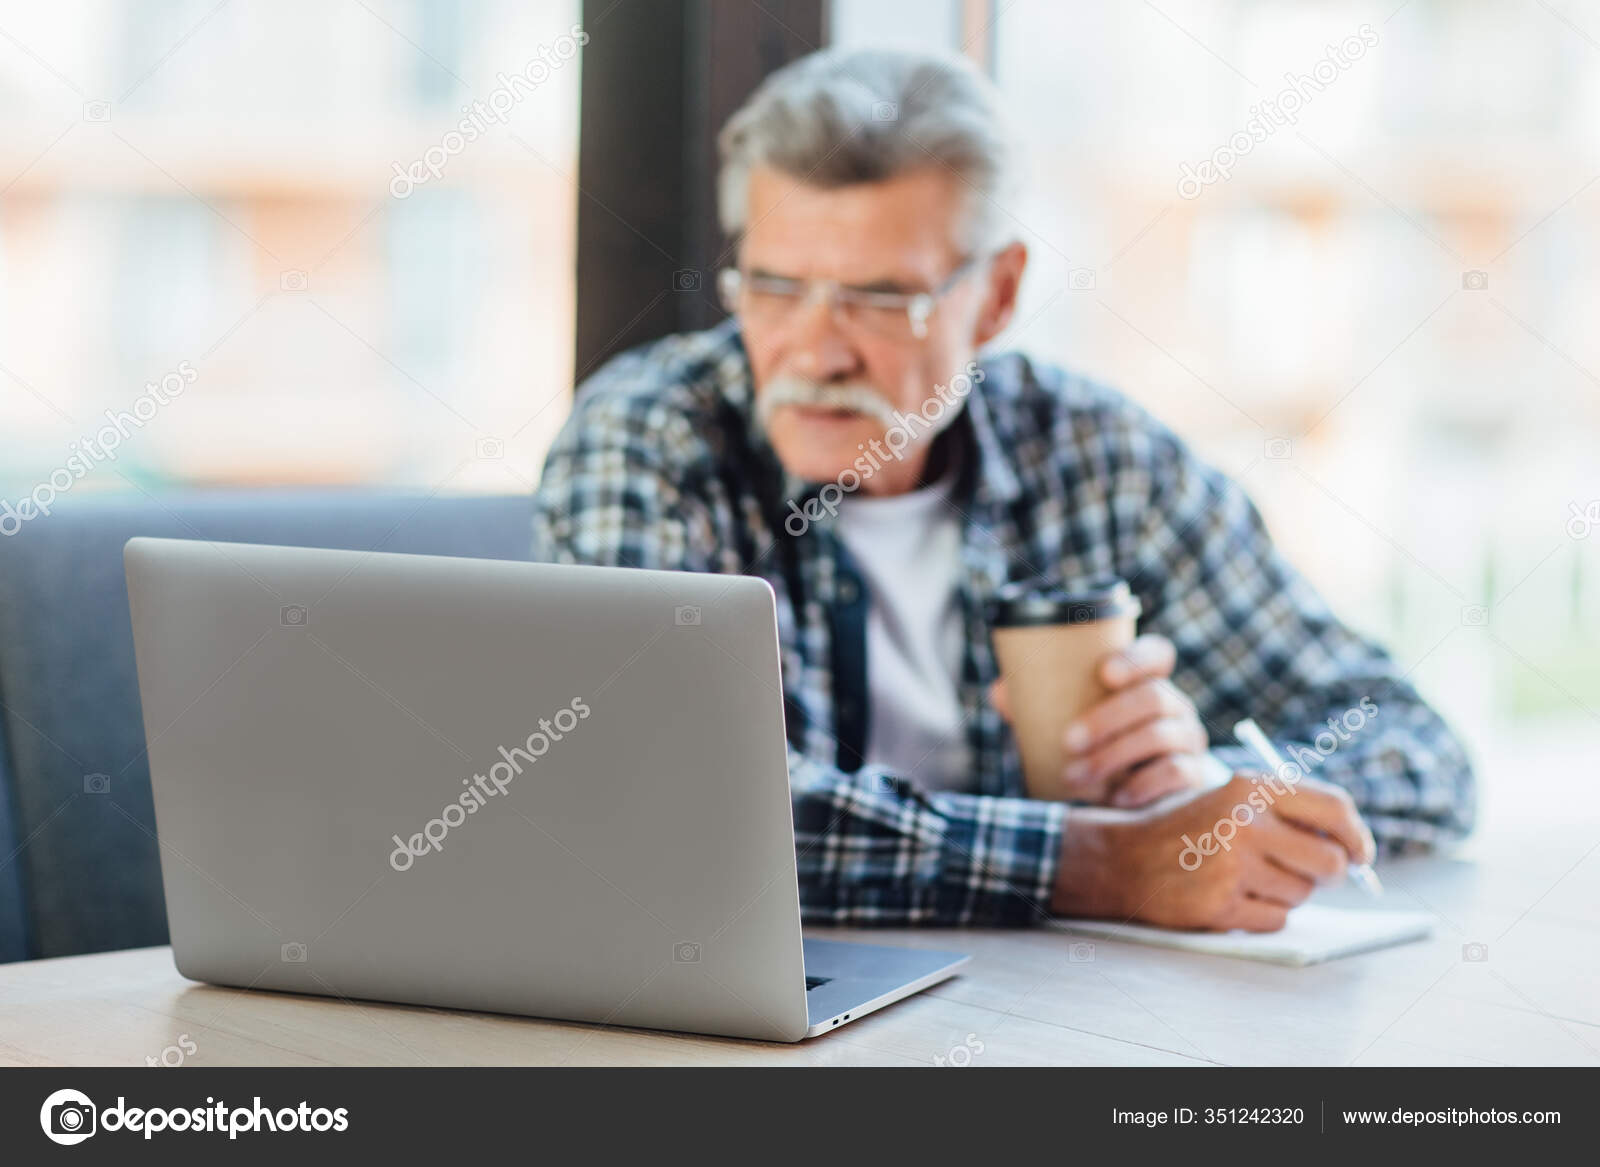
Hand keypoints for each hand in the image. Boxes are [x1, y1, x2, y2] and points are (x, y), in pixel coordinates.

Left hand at [989, 634, 1215, 807]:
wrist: (1141, 796)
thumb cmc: (1100, 747)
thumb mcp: (1071, 722)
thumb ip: (1038, 704)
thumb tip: (1000, 691)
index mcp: (1147, 681)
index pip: (1157, 653)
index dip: (1136, 658)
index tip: (1104, 673)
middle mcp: (1174, 705)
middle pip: (1154, 696)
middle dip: (1108, 718)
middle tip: (1068, 741)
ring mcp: (1189, 739)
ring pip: (1162, 735)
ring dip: (1114, 756)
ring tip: (1075, 777)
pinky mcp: (1194, 775)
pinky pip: (1177, 773)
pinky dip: (1144, 785)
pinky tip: (1117, 798)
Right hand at [1050, 772, 1377, 931]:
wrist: (1123, 858)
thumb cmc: (1190, 829)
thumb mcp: (1232, 799)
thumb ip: (1289, 814)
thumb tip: (1355, 852)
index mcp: (1251, 787)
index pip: (1335, 809)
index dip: (1358, 836)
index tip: (1362, 854)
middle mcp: (1244, 822)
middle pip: (1329, 861)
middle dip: (1330, 874)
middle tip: (1313, 875)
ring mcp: (1232, 865)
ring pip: (1303, 894)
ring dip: (1288, 893)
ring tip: (1250, 878)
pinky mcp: (1221, 904)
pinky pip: (1276, 919)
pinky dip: (1264, 915)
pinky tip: (1233, 897)